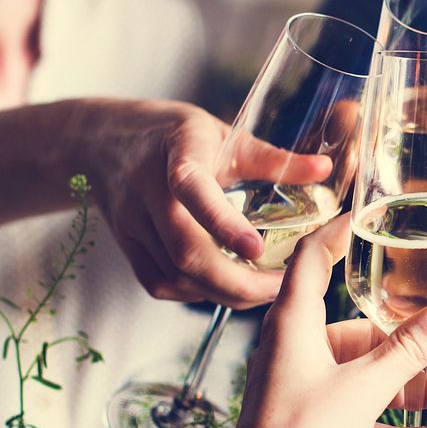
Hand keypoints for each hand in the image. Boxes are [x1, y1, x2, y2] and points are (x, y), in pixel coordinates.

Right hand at [75, 99, 318, 308]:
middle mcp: (148, 195)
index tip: (256, 248)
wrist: (102, 141)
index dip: (222, 223)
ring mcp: (133, 226)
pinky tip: (225, 287)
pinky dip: (197, 293)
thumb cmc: (172, 135)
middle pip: (185, 252)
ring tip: (264, 290)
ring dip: (222, 292)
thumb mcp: (223, 134)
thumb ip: (273, 158)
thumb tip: (324, 171)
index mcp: (176, 156)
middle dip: (237, 281)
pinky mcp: (128, 248)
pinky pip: (162, 284)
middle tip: (281, 286)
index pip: (193, 192)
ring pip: (175, 275)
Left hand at [211, 215, 426, 427]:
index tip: (368, 217)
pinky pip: (366, 419)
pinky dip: (401, 427)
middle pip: (363, 330)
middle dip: (414, 338)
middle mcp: (298, 351)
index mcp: (294, 325)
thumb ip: (409, 349)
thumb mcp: (363, 386)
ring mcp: (307, 392)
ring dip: (417, 388)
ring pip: (371, 378)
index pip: (314, 260)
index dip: (338, 234)